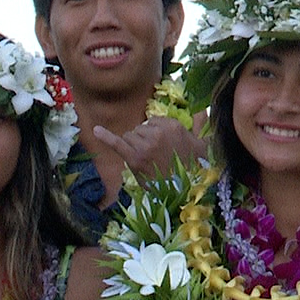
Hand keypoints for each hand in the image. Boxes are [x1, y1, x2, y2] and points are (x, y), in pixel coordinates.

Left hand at [93, 112, 208, 181]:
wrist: (186, 190)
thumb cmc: (196, 167)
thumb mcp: (203, 142)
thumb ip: (200, 122)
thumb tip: (204, 109)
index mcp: (172, 125)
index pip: (152, 122)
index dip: (154, 134)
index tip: (162, 146)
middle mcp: (157, 132)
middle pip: (138, 130)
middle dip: (143, 140)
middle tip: (155, 157)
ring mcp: (145, 145)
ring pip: (129, 137)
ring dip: (134, 147)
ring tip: (148, 161)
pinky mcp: (135, 159)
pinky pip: (117, 143)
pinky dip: (106, 137)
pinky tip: (95, 130)